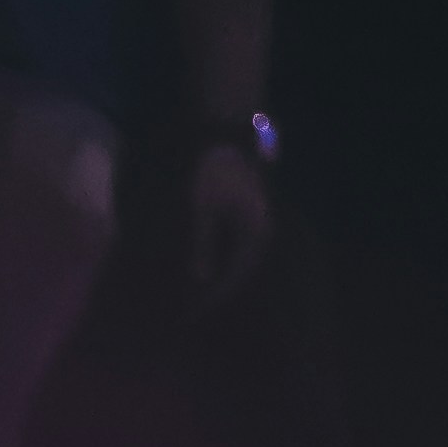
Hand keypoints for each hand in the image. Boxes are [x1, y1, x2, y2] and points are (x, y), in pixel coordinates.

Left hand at [188, 133, 274, 304]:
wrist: (224, 132)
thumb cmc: (210, 168)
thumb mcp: (201, 207)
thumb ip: (202, 243)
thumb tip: (199, 280)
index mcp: (253, 233)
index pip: (233, 277)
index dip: (211, 298)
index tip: (189, 314)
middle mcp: (259, 230)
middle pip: (236, 271)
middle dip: (214, 290)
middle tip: (188, 309)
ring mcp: (254, 220)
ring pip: (234, 258)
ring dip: (215, 274)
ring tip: (192, 292)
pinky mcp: (244, 212)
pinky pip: (230, 243)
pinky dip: (215, 256)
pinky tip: (200, 262)